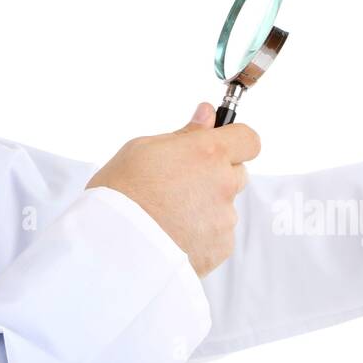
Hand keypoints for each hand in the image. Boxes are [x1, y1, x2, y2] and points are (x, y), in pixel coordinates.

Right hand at [87, 103, 258, 276]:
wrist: (113, 245)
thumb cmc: (120, 192)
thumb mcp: (143, 148)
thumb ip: (185, 132)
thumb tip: (207, 114)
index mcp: (208, 153)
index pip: (248, 139)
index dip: (235, 141)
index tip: (218, 145)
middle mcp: (224, 184)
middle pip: (237, 173)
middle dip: (217, 175)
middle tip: (182, 183)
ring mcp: (225, 219)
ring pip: (225, 206)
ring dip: (207, 207)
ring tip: (170, 214)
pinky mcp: (220, 248)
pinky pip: (219, 235)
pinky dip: (202, 234)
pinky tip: (174, 234)